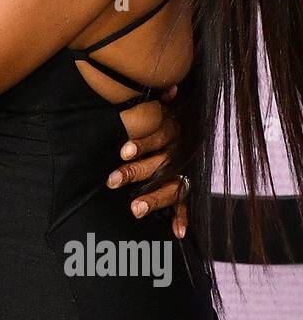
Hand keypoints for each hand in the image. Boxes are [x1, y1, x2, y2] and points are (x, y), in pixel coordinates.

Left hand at [107, 85, 189, 237]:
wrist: (206, 126)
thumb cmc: (176, 114)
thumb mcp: (170, 104)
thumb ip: (165, 100)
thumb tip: (170, 87)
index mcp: (174, 130)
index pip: (157, 136)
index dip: (141, 143)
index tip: (123, 151)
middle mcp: (181, 152)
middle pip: (158, 164)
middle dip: (135, 172)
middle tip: (112, 181)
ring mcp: (187, 170)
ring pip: (171, 186)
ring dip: (153, 199)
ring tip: (135, 209)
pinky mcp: (192, 185)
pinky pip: (187, 203)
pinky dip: (183, 217)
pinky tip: (178, 232)